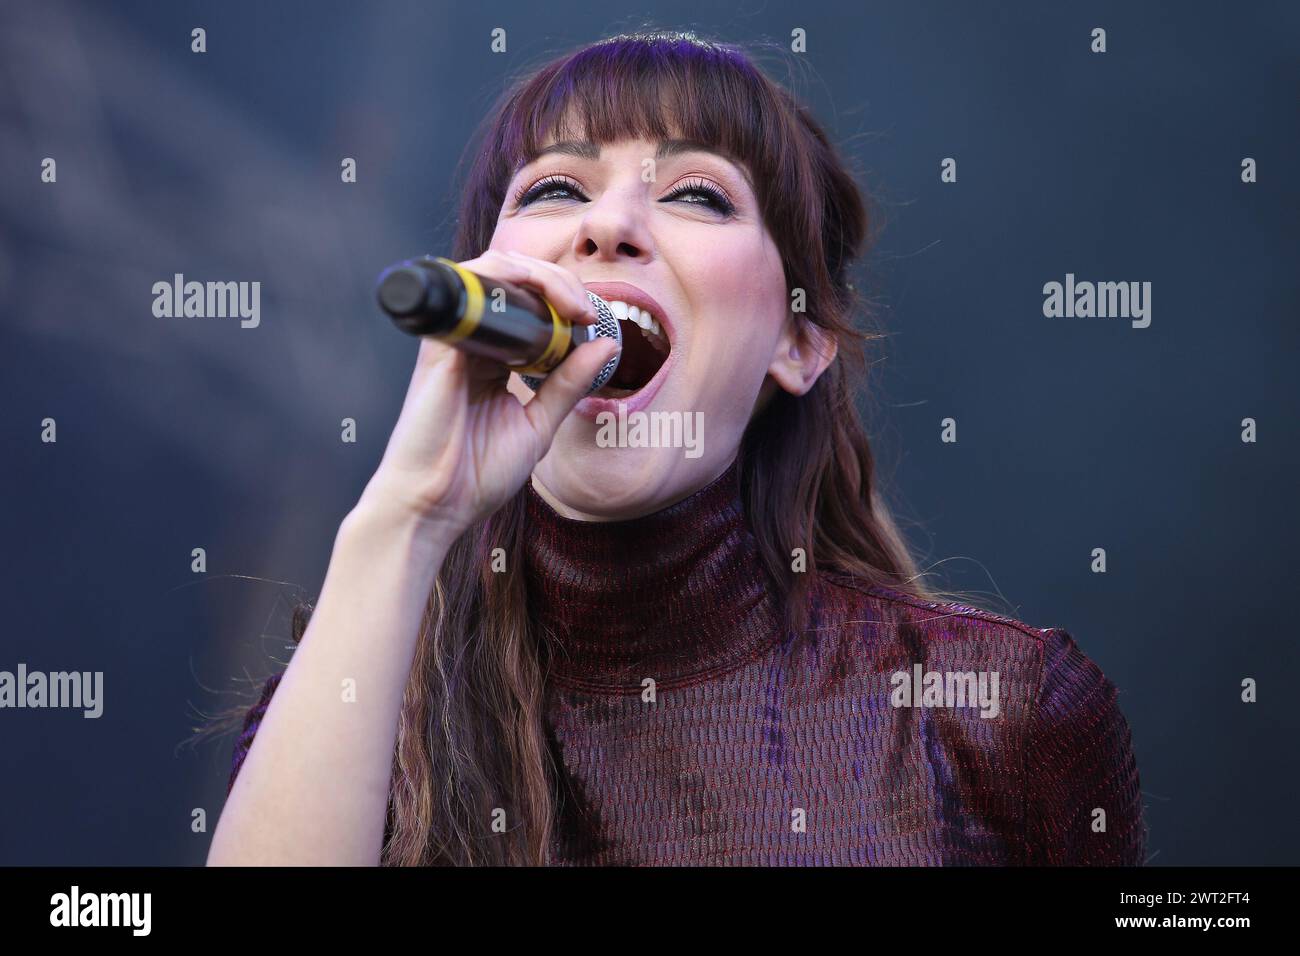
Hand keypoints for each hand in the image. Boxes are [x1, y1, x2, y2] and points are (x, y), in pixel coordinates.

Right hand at [356, 250, 616, 542]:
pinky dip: (507, 281)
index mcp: (493, 359)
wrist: (434, 505)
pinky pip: (469, 289)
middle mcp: (472, 342)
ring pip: (493, 274)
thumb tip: (607, 344)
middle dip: (559, 283)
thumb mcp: (538, 424)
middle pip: (514, 281)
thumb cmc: (476, 473)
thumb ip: (569, 383)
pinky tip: (540, 303)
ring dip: (539, 276)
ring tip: (571, 304)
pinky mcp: (441, 343)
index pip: (529, 306)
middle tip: (587, 309)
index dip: (565, 300)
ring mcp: (454, 339)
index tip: (595, 322)